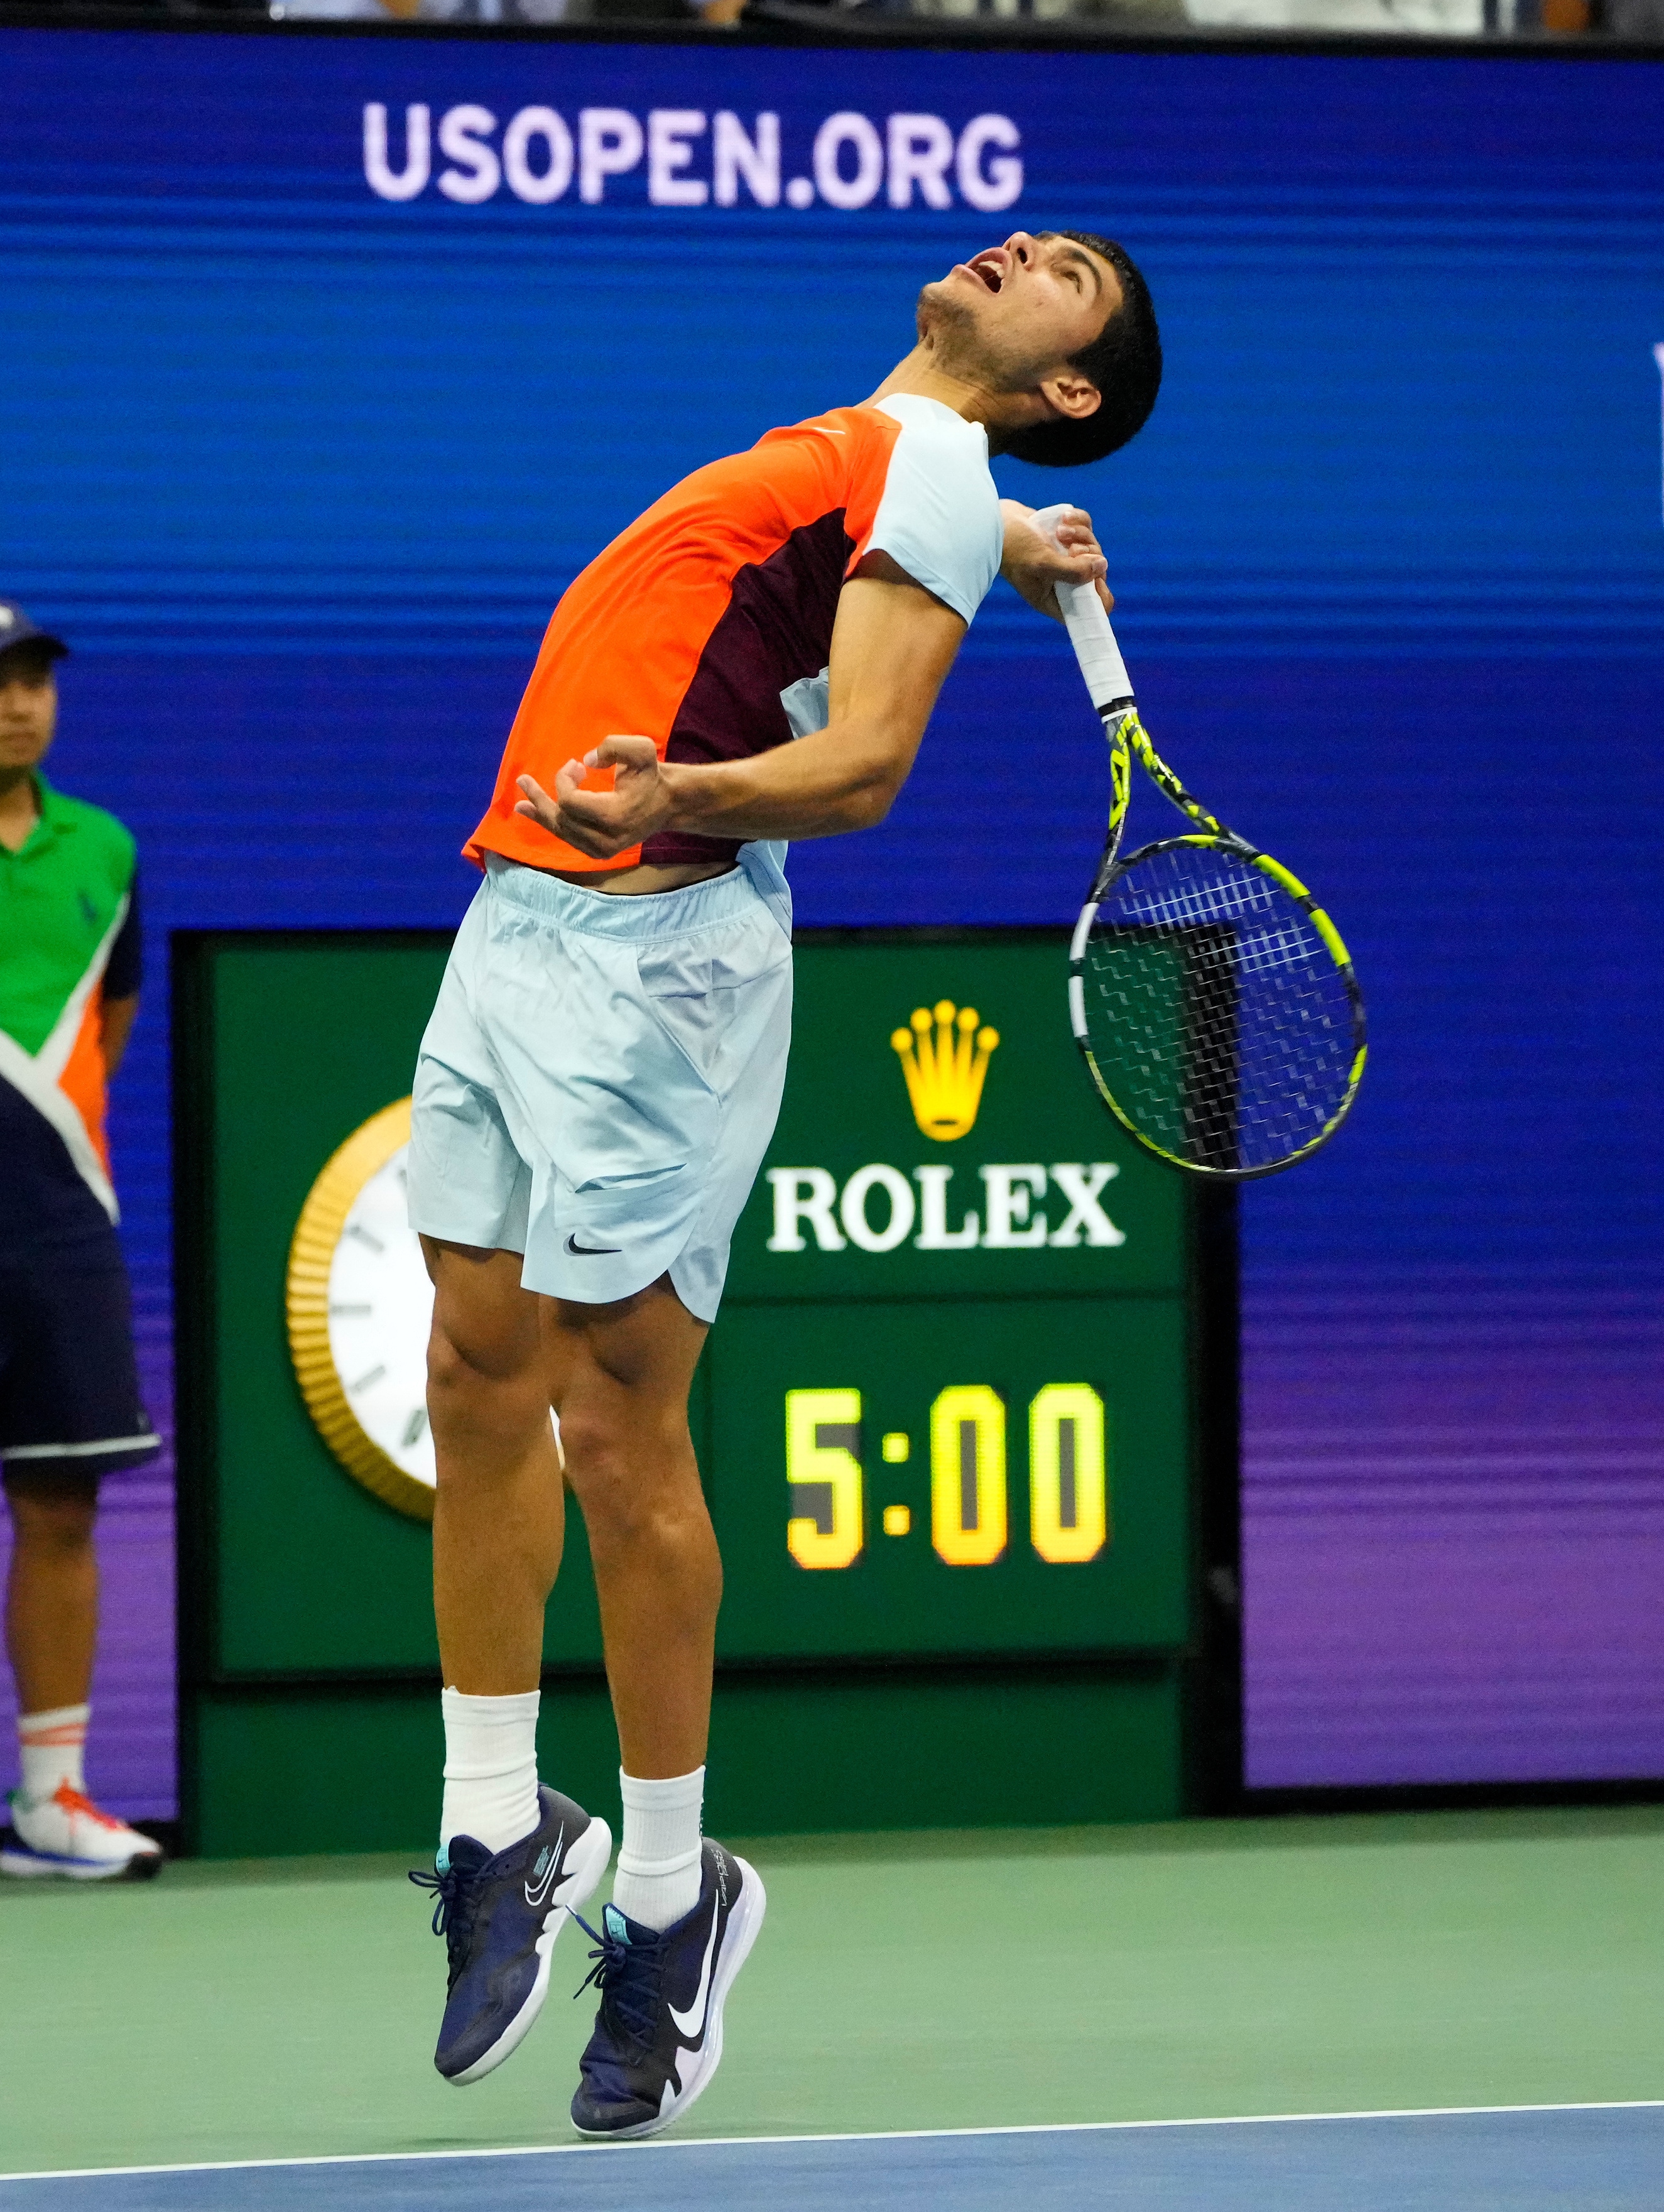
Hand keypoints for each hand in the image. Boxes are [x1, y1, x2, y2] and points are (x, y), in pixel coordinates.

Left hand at [514, 733, 670, 858]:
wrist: (667, 803)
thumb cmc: (651, 775)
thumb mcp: (641, 750)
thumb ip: (614, 746)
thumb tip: (586, 762)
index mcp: (614, 817)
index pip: (570, 802)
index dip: (564, 781)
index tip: (575, 765)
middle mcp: (606, 840)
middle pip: (561, 819)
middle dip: (543, 797)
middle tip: (522, 780)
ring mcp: (602, 850)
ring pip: (561, 831)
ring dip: (540, 811)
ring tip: (521, 802)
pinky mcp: (598, 853)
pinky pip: (568, 837)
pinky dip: (550, 824)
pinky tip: (531, 813)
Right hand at [999, 499, 1113, 625]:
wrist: (994, 520)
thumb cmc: (1012, 548)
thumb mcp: (1042, 564)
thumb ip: (1074, 571)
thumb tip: (1102, 566)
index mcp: (1054, 598)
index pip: (1089, 609)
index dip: (1099, 596)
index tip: (1094, 578)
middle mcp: (1061, 580)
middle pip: (1097, 573)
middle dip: (1088, 556)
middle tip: (1071, 548)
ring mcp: (1063, 557)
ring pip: (1092, 547)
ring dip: (1081, 535)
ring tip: (1060, 530)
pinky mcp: (1064, 536)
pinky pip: (1086, 527)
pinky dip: (1078, 521)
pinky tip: (1063, 518)